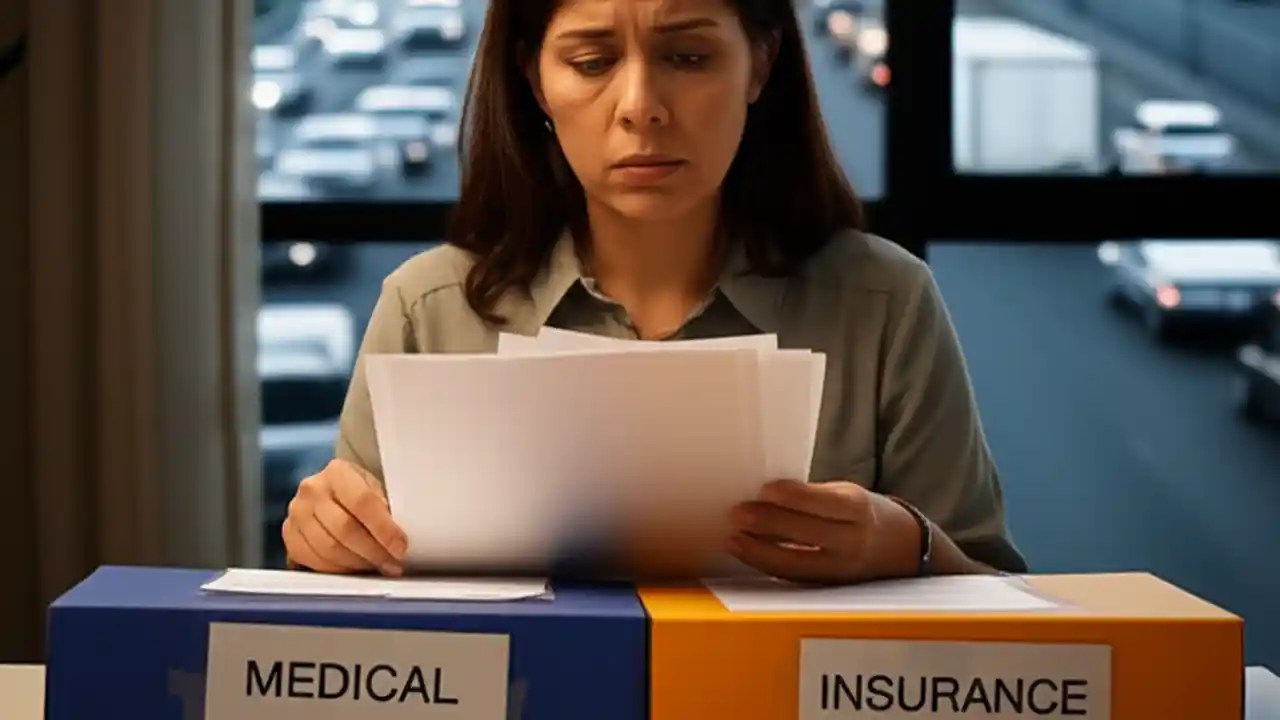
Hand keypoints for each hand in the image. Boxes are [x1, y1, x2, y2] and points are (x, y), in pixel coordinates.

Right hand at [283, 459, 407, 575]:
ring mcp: (296, 513)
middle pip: (344, 529)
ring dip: (359, 564)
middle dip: (374, 552)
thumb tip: (399, 540)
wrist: (331, 492)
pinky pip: (315, 561)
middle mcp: (312, 490)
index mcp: (337, 472)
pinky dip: (339, 569)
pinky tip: (356, 568)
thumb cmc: (360, 491)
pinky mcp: (290, 535)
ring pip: (329, 549)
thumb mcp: (377, 488)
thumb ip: (386, 507)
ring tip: (379, 567)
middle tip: (393, 564)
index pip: (363, 502)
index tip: (401, 547)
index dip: (384, 529)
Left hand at [727, 480, 917, 583]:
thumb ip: (811, 496)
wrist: (897, 548)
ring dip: (760, 552)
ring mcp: (840, 569)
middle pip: (808, 535)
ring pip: (797, 563)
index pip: (826, 504)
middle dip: (769, 524)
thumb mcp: (846, 494)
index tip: (766, 489)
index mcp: (858, 510)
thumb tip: (766, 495)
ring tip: (734, 539)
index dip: (795, 498)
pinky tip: (746, 553)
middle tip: (738, 513)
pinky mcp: (827, 585)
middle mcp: (852, 541)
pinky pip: (794, 576)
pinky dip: (767, 565)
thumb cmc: (860, 513)